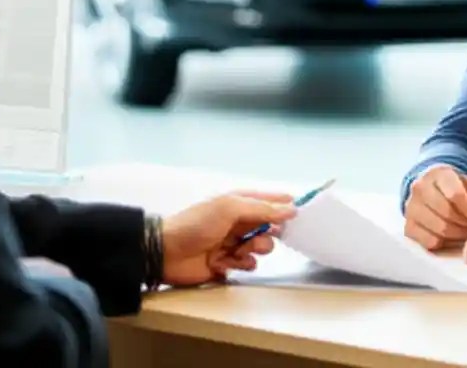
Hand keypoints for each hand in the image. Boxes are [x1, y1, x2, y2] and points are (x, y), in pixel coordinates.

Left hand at [160, 191, 296, 286]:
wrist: (166, 252)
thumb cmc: (197, 224)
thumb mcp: (230, 208)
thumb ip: (263, 209)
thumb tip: (292, 209)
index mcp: (239, 203)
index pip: (270, 201)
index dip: (285, 206)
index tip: (300, 213)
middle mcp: (238, 222)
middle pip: (270, 226)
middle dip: (270, 232)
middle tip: (260, 235)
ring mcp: (233, 243)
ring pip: (261, 246)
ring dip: (254, 249)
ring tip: (239, 251)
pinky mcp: (227, 263)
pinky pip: (248, 265)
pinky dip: (242, 264)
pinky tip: (228, 263)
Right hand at [404, 164, 466, 250]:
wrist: (435, 191)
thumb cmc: (458, 188)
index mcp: (438, 174)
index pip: (455, 195)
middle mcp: (420, 188)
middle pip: (447, 213)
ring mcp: (411, 208)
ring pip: (439, 229)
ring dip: (458, 235)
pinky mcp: (408, 227)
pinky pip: (429, 242)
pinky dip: (444, 244)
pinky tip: (453, 238)